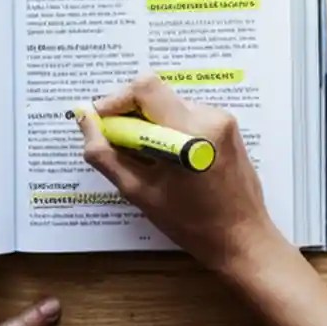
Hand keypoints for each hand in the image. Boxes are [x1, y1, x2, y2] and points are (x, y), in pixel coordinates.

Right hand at [76, 72, 285, 272]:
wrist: (242, 237)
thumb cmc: (192, 223)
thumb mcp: (140, 192)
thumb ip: (106, 154)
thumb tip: (84, 121)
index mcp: (190, 132)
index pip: (145, 88)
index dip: (115, 99)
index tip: (100, 120)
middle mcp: (210, 116)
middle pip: (157, 93)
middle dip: (130, 113)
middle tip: (116, 142)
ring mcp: (223, 119)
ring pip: (170, 104)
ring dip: (150, 122)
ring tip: (143, 157)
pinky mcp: (228, 126)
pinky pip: (188, 115)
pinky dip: (170, 128)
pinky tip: (168, 158)